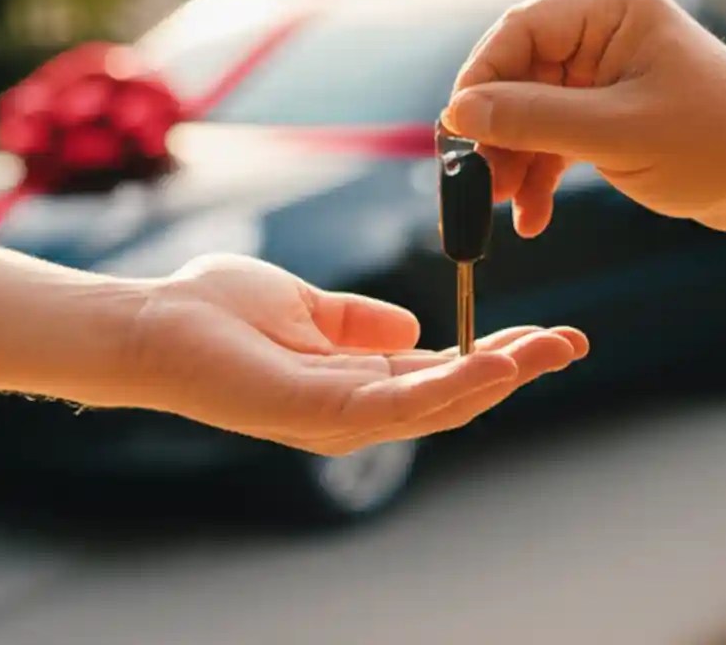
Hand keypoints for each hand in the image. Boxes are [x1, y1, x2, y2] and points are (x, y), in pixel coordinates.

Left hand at [109, 254, 586, 454]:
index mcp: (356, 382)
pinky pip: (402, 404)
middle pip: (453, 396)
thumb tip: (414, 324)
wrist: (153, 322)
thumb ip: (359, 321)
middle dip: (516, 370)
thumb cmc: (214, 312)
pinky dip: (456, 384)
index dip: (496, 356)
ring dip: (501, 378)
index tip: (547, 332)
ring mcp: (339, 419)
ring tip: (552, 350)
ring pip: (439, 406)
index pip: (440, 374)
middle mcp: (355, 411)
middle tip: (573, 343)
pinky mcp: (319, 414)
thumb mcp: (307, 306)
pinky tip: (498, 362)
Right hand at [442, 0, 725, 236]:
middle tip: (480, 183)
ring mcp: (609, 75)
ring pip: (534, 112)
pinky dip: (543, 174)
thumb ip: (532, 121)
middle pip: (519, 75)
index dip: (479, 80)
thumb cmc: (718, 143)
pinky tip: (533, 215)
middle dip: (497, 133)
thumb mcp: (615, 134)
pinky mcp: (614, 114)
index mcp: (611, 11)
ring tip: (505, 207)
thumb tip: (459, 114)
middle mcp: (605, 34)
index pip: (518, 32)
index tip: (455, 132)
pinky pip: (558, 137)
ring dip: (516, 161)